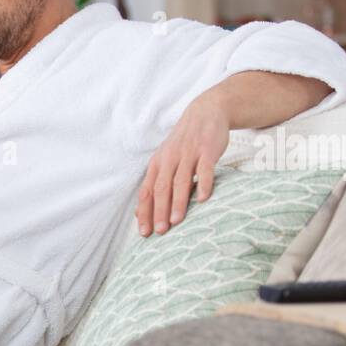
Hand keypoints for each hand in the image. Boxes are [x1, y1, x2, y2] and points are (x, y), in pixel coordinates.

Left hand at [135, 101, 228, 236]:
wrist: (205, 112)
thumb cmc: (184, 144)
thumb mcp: (165, 160)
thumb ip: (154, 184)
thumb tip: (138, 212)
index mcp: (157, 164)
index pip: (146, 191)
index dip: (144, 212)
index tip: (144, 233)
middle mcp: (169, 159)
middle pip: (161, 188)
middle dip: (159, 211)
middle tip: (159, 231)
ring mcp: (188, 154)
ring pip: (180, 181)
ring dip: (178, 202)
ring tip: (177, 221)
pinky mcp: (207, 150)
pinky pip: (205, 169)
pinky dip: (204, 184)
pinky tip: (203, 199)